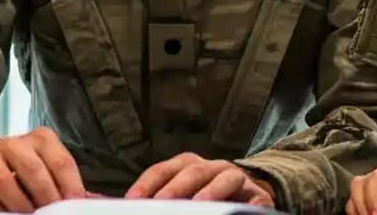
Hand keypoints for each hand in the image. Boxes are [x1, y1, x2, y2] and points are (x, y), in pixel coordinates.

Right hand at [0, 126, 84, 211]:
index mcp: (40, 139)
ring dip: (20, 204)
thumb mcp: (47, 164)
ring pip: (4, 181)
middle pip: (32, 169)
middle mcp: (14, 143)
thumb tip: (91, 200)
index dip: (70, 186)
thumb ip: (66, 181)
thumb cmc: (22, 165)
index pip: (60, 161)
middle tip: (51, 213)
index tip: (74, 204)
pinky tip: (7, 214)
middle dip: (45, 196)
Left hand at [125, 153, 273, 205]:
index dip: (146, 184)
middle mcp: (208, 166)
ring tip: (196, 206)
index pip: (161, 170)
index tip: (131, 201)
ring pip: (219, 177)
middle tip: (159, 205)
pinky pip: (246, 193)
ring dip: (206, 192)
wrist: (251, 198)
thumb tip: (120, 202)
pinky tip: (225, 209)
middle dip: (173, 188)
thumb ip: (156, 198)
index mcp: (185, 166)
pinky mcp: (255, 193)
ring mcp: (232, 177)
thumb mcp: (181, 195)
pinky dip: (235, 200)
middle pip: (189, 171)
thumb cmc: (207, 197)